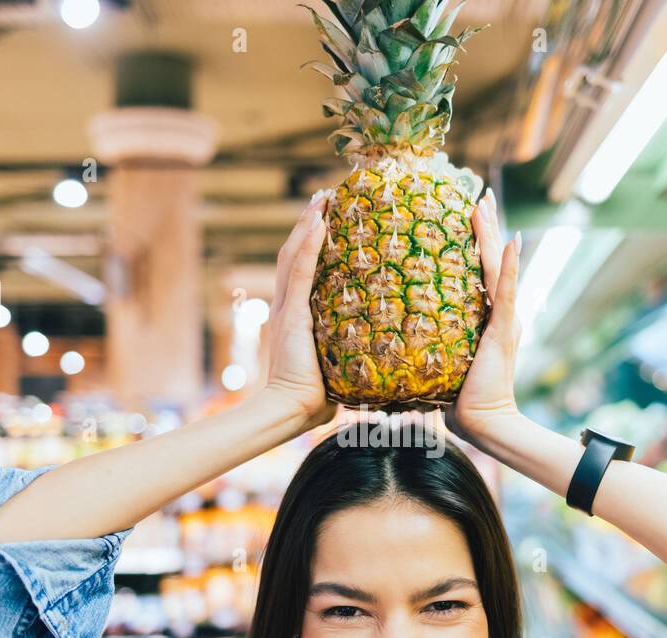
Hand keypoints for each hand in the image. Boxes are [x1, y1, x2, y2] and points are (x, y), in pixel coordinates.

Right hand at [260, 191, 336, 430]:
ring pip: (294, 255)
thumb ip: (348, 350)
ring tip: (321, 199)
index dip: (309, 244)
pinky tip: (319, 222)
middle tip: (324, 198)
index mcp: (295, 317)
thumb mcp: (335, 364)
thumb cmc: (318, 397)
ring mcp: (287, 309)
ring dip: (307, 224)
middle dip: (308, 224)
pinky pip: (299, 272)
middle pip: (293, 254)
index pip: (300, 271)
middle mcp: (287, 307)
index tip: (325, 219)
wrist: (293, 410)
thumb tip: (379, 348)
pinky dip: (307, 245)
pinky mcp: (292, 315)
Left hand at [445, 188, 522, 444]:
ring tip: (486, 204)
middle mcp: (497, 313)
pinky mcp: (503, 330)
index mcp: (483, 317)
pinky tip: (512, 242)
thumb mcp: (440, 362)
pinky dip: (509, 266)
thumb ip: (429, 345)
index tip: (466, 214)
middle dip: (485, 227)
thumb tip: (398, 338)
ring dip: (492, 234)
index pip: (477, 272)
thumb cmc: (458, 399)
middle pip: (489, 261)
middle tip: (479, 194)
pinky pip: (505, 292)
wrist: (482, 421)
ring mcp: (502, 320)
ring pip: (496, 268)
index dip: (474, 243)